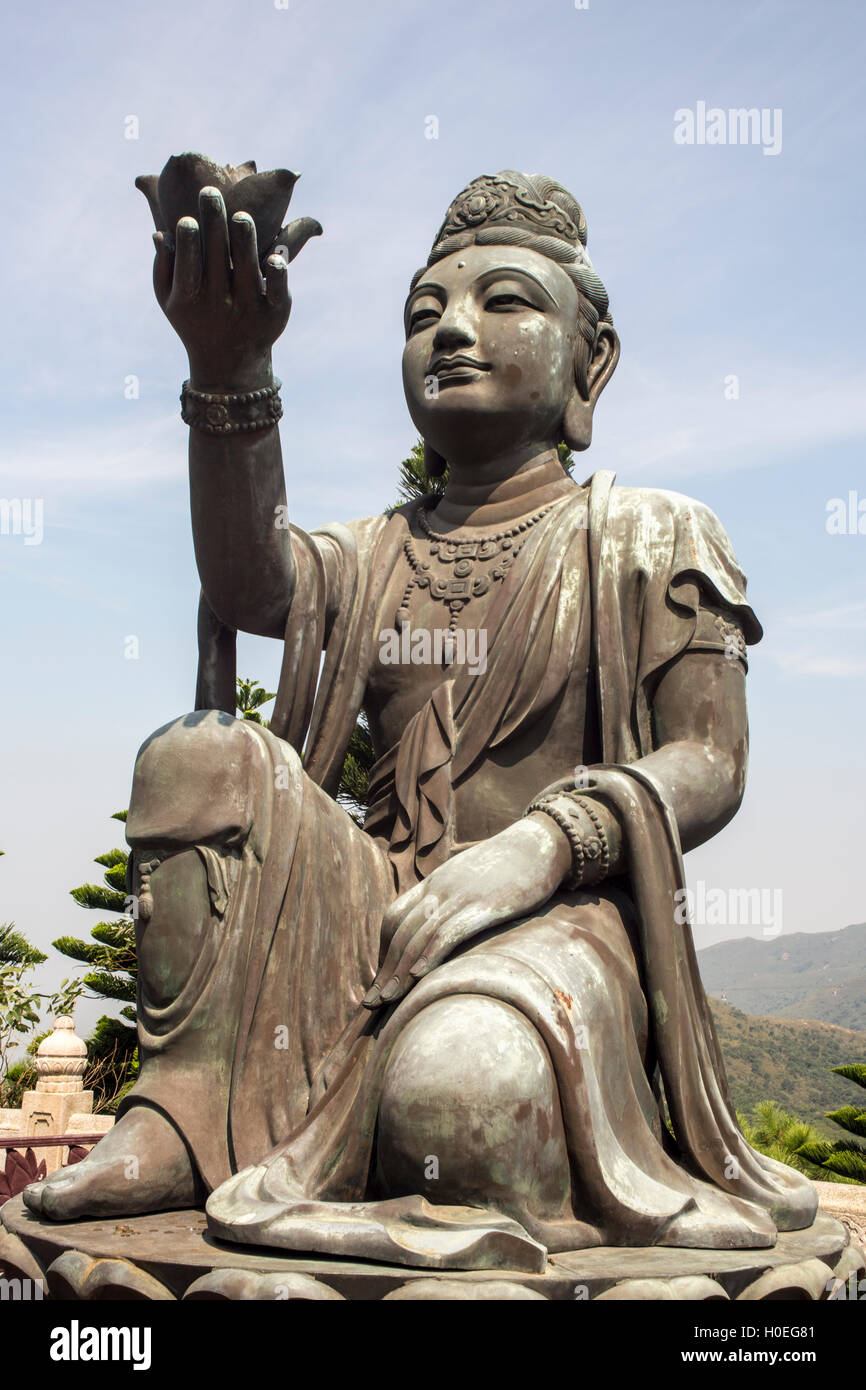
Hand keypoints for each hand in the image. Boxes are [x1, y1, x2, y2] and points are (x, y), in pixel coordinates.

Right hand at [152, 186, 290, 390]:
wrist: (229, 362)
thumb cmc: (194, 319)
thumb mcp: (169, 300)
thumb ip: (163, 267)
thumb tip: (161, 234)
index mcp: (188, 300)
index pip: (187, 267)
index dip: (188, 243)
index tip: (187, 220)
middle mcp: (218, 305)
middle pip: (216, 260)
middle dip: (213, 224)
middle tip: (210, 192)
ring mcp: (248, 310)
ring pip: (246, 269)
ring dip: (244, 239)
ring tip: (240, 215)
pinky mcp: (273, 313)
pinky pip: (277, 290)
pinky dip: (278, 273)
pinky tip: (276, 254)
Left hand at [363, 813, 570, 1009]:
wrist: (539, 843)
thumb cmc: (511, 865)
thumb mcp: (473, 879)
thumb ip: (455, 899)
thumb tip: (447, 925)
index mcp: (435, 883)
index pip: (394, 916)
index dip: (384, 949)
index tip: (382, 977)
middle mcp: (440, 888)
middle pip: (400, 931)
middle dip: (384, 969)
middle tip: (371, 1002)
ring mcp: (460, 896)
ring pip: (418, 935)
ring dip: (398, 970)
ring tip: (386, 1000)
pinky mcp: (484, 905)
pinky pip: (448, 931)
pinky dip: (428, 954)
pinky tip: (417, 976)